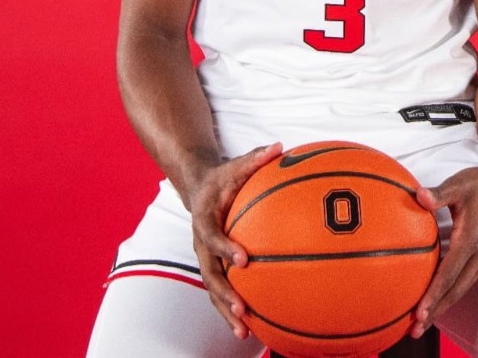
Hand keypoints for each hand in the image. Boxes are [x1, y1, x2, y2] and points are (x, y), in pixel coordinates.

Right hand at [183, 142, 282, 338]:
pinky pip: (221, 289)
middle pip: (209, 273)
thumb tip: (279, 146)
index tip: (243, 260)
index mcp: (204, 219)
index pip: (211, 236)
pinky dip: (231, 308)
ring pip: (212, 289)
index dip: (224, 248)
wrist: (198, 188)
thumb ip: (256, 157)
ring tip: (244, 332)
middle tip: (242, 308)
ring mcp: (205, 258)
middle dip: (224, 293)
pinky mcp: (213, 266)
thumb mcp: (235, 165)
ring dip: (225, 311)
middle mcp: (200, 244)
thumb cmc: (223, 177)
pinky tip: (250, 327)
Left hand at [409, 162, 477, 336]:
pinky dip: (452, 293)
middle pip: (455, 290)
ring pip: (462, 288)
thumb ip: (439, 194)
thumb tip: (419, 196)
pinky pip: (467, 280)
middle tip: (415, 330)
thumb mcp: (459, 184)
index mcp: (471, 238)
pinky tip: (440, 299)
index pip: (449, 273)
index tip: (419, 312)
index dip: (433, 294)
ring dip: (443, 305)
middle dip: (435, 311)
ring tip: (424, 321)